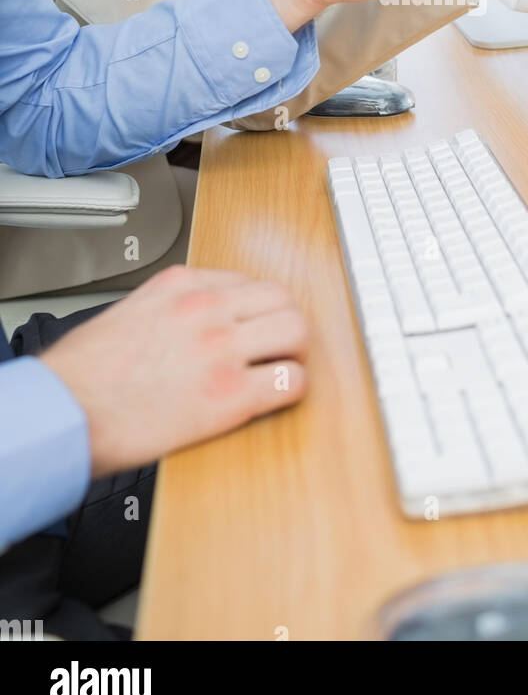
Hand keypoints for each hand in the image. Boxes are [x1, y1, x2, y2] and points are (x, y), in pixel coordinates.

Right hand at [40, 265, 308, 476]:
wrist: (65, 412)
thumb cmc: (83, 373)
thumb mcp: (129, 312)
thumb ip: (170, 309)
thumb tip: (193, 323)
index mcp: (180, 284)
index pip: (245, 282)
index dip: (254, 309)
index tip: (253, 326)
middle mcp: (207, 308)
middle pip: (281, 298)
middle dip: (283, 323)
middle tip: (278, 346)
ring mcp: (222, 348)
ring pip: (296, 331)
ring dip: (294, 352)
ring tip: (281, 369)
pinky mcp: (231, 394)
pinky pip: (290, 382)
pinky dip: (291, 389)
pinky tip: (274, 399)